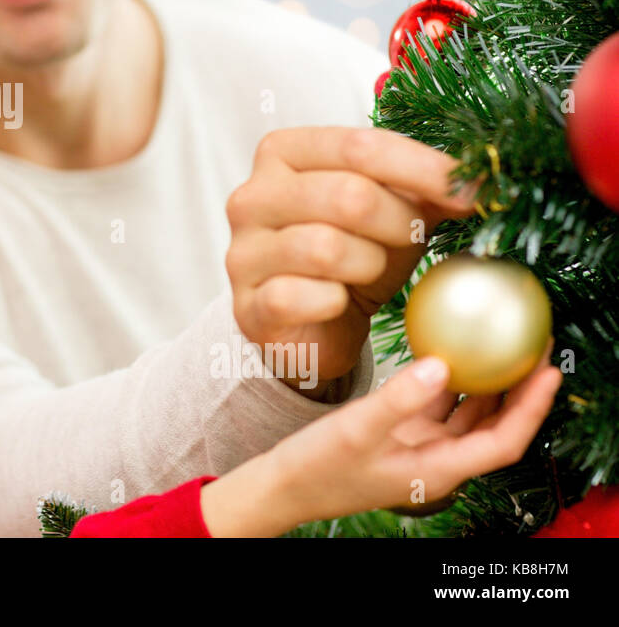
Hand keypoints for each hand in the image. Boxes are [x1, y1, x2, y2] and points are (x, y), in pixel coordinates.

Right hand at [201, 347, 561, 535]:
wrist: (283, 486)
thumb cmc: (317, 468)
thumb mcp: (356, 430)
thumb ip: (399, 397)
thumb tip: (441, 363)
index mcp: (437, 470)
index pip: (503, 441)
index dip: (532, 408)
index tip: (549, 370)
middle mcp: (438, 461)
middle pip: (496, 426)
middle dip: (521, 390)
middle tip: (536, 346)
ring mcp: (420, 448)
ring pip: (470, 415)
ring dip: (492, 384)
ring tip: (504, 345)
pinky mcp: (402, 435)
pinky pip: (440, 406)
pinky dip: (453, 381)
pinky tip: (452, 352)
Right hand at [225, 127, 479, 393]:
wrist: (314, 322)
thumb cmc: (356, 254)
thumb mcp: (393, 209)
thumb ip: (425, 185)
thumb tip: (483, 178)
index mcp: (284, 152)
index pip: (359, 145)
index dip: (425, 167)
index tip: (474, 192)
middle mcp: (252, 195)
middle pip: (347, 195)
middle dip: (401, 222)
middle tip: (418, 238)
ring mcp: (242, 250)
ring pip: (326, 248)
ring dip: (369, 265)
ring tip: (369, 271)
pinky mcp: (246, 304)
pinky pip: (301, 296)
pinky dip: (334, 301)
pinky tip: (337, 302)